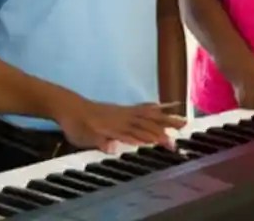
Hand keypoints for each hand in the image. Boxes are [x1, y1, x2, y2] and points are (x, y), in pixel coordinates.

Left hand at [54, 97, 186, 152]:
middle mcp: (124, 118)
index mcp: (118, 126)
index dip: (156, 138)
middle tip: (185, 126)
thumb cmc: (76, 125)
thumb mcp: (85, 137)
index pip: (141, 133)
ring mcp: (124, 112)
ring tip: (181, 116)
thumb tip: (114, 148)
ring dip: (166, 116)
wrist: (68, 107)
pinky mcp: (121, 109)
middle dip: (168, 125)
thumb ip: (101, 142)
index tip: (171, 143)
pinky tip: (160, 106)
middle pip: (150, 121)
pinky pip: (142, 108)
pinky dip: (153, 107)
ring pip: (149, 114)